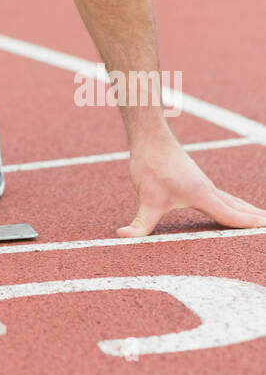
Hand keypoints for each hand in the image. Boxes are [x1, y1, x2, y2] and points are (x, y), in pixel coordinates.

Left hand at [118, 135, 265, 236]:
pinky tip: (230, 205)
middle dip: (253, 217)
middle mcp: (207, 189)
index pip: (229, 215)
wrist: (150, 138)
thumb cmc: (151, 166)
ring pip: (230, 200)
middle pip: (237, 206)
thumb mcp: (145, 199)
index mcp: (202, 195)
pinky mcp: (196, 180)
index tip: (264, 228)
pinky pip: (221, 195)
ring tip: (259, 218)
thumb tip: (122, 236)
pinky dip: (233, 203)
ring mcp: (203, 183)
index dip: (247, 224)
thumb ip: (139, 223)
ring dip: (246, 210)